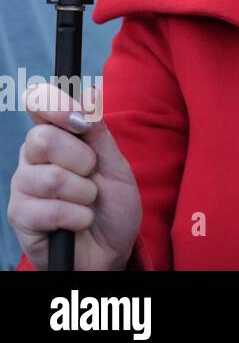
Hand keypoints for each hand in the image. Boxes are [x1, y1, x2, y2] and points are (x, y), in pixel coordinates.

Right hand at [7, 83, 142, 270]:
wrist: (111, 249)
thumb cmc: (112, 205)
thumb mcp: (115, 165)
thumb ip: (98, 132)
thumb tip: (90, 93)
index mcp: (56, 138)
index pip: (38, 105)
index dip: (55, 105)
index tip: (80, 119)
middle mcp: (33, 159)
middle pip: (41, 139)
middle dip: (81, 159)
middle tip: (93, 175)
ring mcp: (23, 188)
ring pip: (49, 178)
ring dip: (84, 194)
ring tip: (89, 203)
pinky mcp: (21, 218)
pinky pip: (49, 210)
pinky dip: (77, 216)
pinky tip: (80, 222)